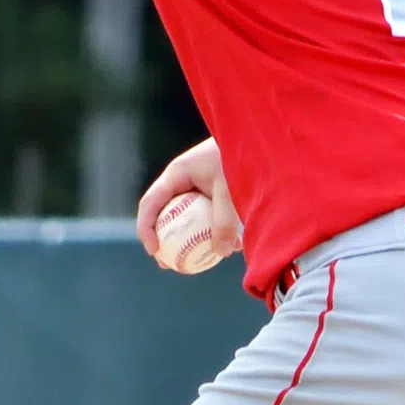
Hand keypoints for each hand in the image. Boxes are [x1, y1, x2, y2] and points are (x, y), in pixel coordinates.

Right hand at [136, 137, 241, 268]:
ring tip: (191, 264)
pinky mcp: (215, 193)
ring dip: (188, 241)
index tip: (154, 251)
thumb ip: (225, 221)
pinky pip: (207, 217)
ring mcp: (198, 187)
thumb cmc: (240, 159)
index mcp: (177, 174)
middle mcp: (184, 181)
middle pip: (163, 214)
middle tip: (165, 263)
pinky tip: (229, 249)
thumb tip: (222, 252)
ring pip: (186, 218)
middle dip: (162, 240)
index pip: (151, 202)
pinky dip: (213, 232)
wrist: (258, 140)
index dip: (146, 228)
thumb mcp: (230, 190)